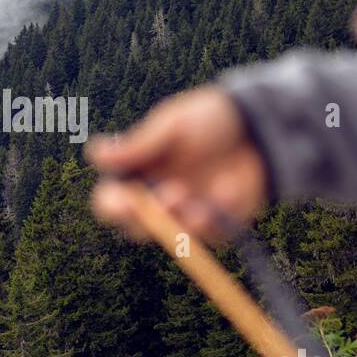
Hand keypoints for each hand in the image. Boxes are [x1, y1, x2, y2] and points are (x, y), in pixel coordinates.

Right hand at [86, 86, 265, 242]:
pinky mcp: (219, 225)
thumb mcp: (174, 125)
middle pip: (137, 229)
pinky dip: (218, 212)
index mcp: (139, 174)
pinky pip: (212, 234)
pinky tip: (229, 186)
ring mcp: (188, 215)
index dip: (112, 206)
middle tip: (169, 196)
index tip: (125, 201)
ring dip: (181, 219)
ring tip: (192, 196)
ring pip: (174, 237)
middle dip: (147, 220)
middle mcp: (158, 199)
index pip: (112, 200)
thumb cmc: (211, 119)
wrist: (262, 127)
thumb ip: (139, 145)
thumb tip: (94, 153)